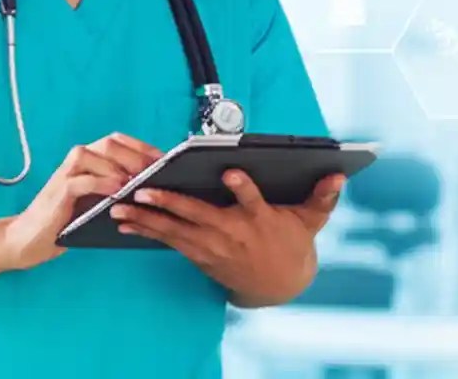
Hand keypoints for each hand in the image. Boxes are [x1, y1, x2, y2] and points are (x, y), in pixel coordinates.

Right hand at [0, 133, 162, 270]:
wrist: (29, 240)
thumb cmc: (66, 222)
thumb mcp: (96, 203)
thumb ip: (115, 190)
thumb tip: (151, 187)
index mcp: (87, 161)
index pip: (117, 141)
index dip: (142, 147)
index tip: (164, 160)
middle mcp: (75, 162)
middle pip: (108, 143)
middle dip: (135, 154)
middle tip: (155, 171)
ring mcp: (65, 174)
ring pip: (93, 154)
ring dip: (119, 165)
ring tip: (138, 180)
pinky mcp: (58, 191)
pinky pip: (81, 180)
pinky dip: (102, 182)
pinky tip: (118, 190)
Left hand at [110, 170, 345, 304]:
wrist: (277, 286)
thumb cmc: (291, 244)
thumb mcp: (311, 221)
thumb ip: (322, 197)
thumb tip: (338, 175)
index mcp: (260, 220)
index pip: (253, 201)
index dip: (243, 188)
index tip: (230, 172)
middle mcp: (233, 234)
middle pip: (199, 216)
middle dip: (170, 202)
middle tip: (143, 190)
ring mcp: (213, 247)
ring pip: (176, 231)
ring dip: (146, 219)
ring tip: (119, 207)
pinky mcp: (199, 255)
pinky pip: (168, 241)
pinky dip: (146, 232)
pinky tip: (124, 223)